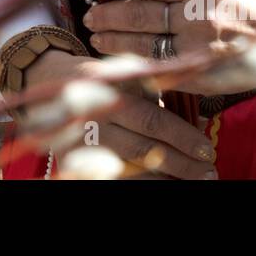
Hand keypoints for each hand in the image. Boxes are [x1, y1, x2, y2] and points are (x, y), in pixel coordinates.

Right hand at [22, 49, 217, 178]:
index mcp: (110, 92)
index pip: (152, 119)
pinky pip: (115, 178)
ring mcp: (83, 143)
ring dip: (168, 178)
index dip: (182, 136)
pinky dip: (143, 183)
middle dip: (182, 163)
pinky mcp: (75, 161)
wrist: (46, 84)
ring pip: (132, 169)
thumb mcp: (123, 72)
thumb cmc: (98, 77)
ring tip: (196, 180)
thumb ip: (155, 85)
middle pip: (145, 149)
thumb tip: (196, 108)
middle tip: (209, 171)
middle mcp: (95, 119)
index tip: (206, 148)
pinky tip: (164, 183)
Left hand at [82, 0, 255, 96]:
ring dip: (112, 39)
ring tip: (97, 35)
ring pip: (142, 43)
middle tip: (90, 13)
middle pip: (136, 12)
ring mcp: (199, 48)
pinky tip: (120, 59)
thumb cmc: (251, 4)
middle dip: (106, 14)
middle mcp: (198, 14)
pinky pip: (158, 68)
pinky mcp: (201, 74)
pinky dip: (133, 63)